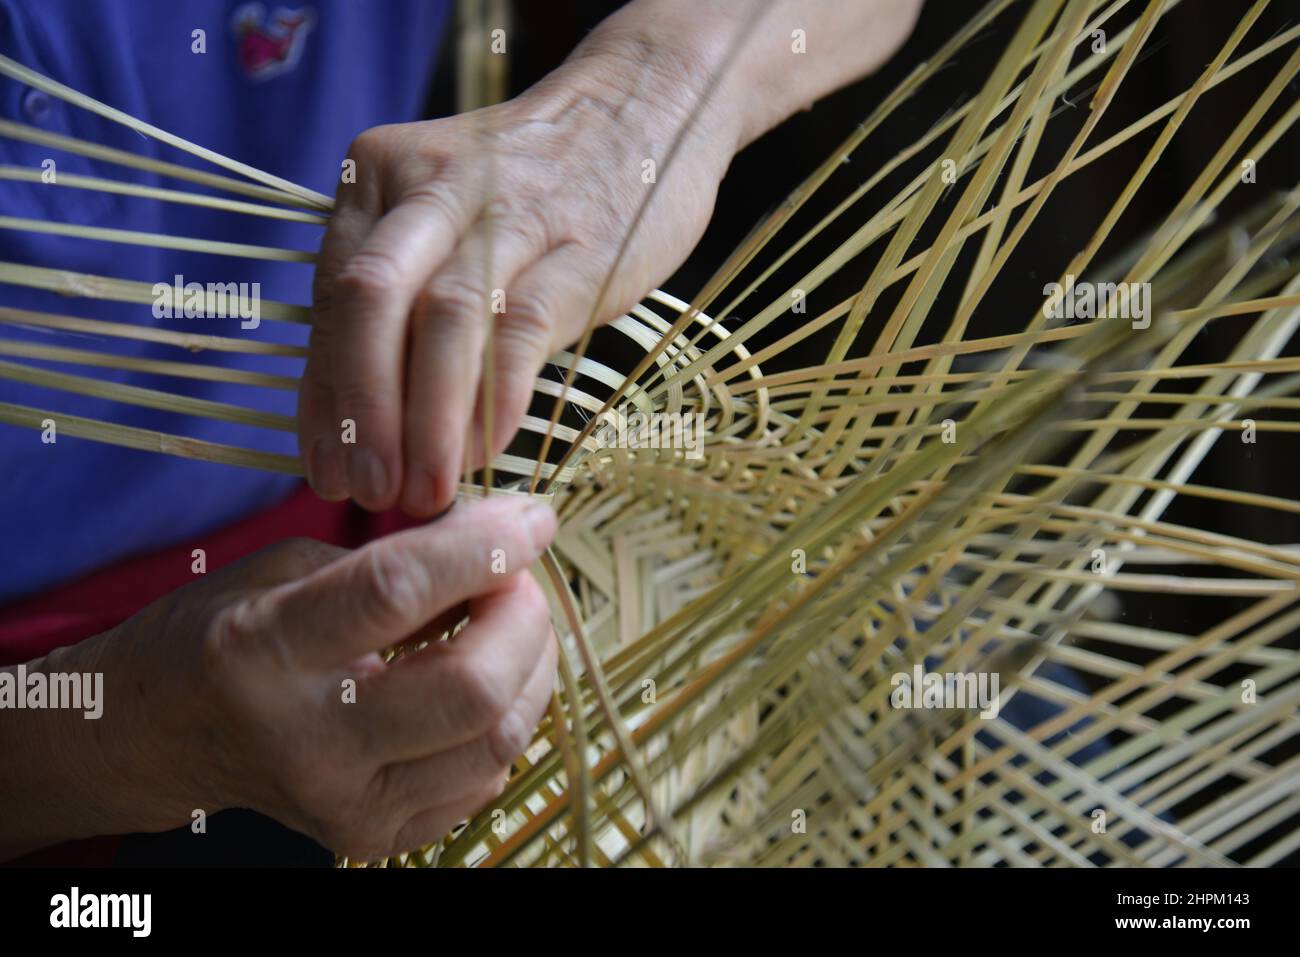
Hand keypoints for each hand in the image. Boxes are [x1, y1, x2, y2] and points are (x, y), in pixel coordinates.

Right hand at [1, 496, 557, 860]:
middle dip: (523, 617)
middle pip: (471, 688)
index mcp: (265, 652)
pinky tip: (482, 677)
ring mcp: (348, 805)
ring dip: (529, 665)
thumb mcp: (285, 568)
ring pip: (497, 740)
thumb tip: (504, 540)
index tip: (532, 517)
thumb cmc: (222, 635)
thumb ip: (394, 557)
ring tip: (508, 623)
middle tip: (516, 577)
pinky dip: (504, 714)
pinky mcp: (380, 837)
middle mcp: (310, 743)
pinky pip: (486, 776)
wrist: (160, 737)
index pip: (398, 593)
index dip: (483, 548)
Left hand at [298, 36, 740, 516]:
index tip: (324, 471)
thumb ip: (402, 300)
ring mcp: (507, 212)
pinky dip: (494, 400)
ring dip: (425, 422)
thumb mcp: (446, 219)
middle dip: (360, 411)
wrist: (644, 109)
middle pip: (369, 304)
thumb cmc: (534, 187)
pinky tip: (485, 452)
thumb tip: (364, 427)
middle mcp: (431, 186)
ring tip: (425, 492)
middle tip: (366, 492)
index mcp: (379, 177)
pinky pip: (518, 331)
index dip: (323, 397)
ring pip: (441, 322)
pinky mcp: (577, 247)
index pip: (330, 299)